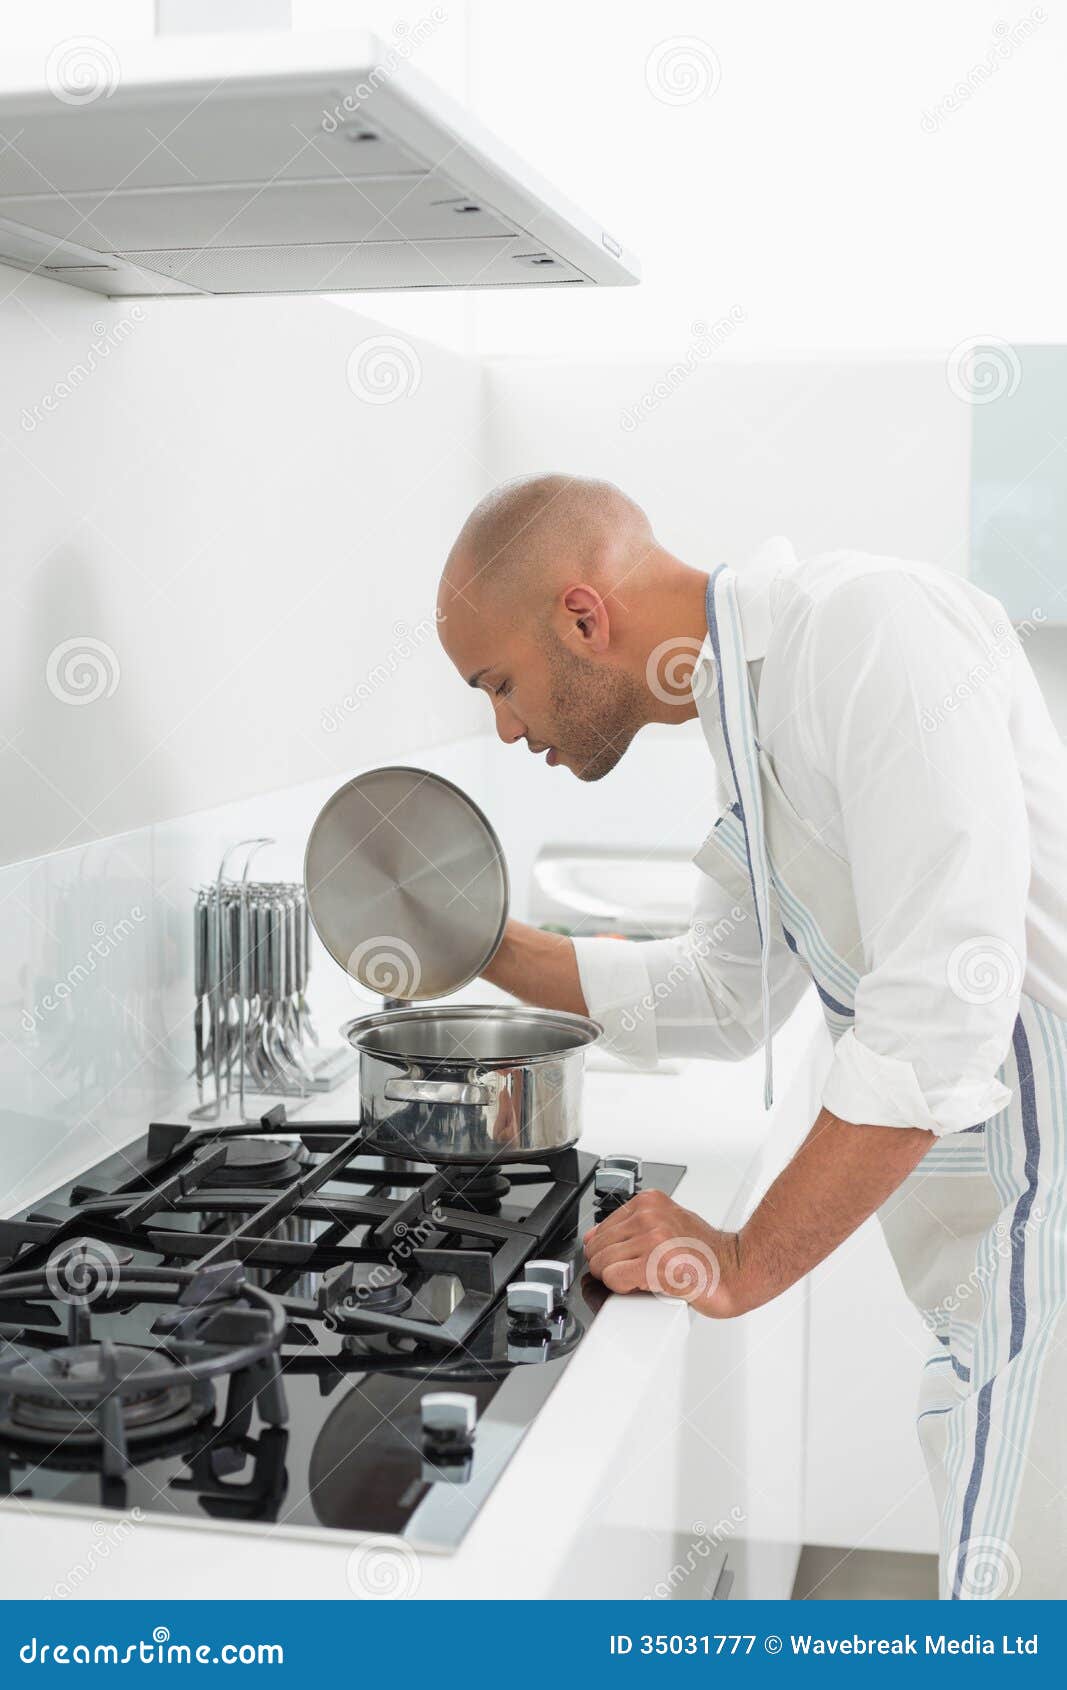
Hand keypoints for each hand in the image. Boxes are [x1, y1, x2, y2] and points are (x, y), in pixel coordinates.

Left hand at [582, 1189, 743, 1318]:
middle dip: (609, 1266)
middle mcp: (649, 1215)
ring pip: (601, 1264)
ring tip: (645, 1278)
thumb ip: (632, 1226)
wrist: (737, 1270)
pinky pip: (613, 1279)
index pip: (600, 1229)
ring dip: (618, 1279)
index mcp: (650, 1201)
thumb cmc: (707, 1252)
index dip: (610, 1251)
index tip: (630, 1259)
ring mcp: (652, 1238)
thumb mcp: (667, 1223)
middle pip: (597, 1247)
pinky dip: (623, 1288)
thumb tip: (593, 1237)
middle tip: (637, 1272)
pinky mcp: (654, 1263)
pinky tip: (646, 1284)